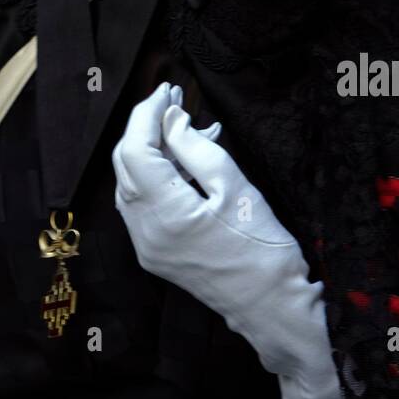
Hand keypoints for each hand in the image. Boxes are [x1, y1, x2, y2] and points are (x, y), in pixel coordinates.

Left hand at [112, 81, 342, 398]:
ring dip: (150, 149)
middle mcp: (143, 231)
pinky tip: (183, 159)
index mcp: (164, 215)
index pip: (136, 150)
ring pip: (130, 183)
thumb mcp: (235, 187)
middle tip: (174, 100)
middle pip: (126, 164)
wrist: (272, 308)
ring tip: (184, 125)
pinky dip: (156, 175)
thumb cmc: (263, 247)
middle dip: (146, 127)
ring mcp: (145, 245)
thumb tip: (169, 119)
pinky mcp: (153, 253)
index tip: (167, 90)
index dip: (147, 114)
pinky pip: (141, 203)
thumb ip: (195, 149)